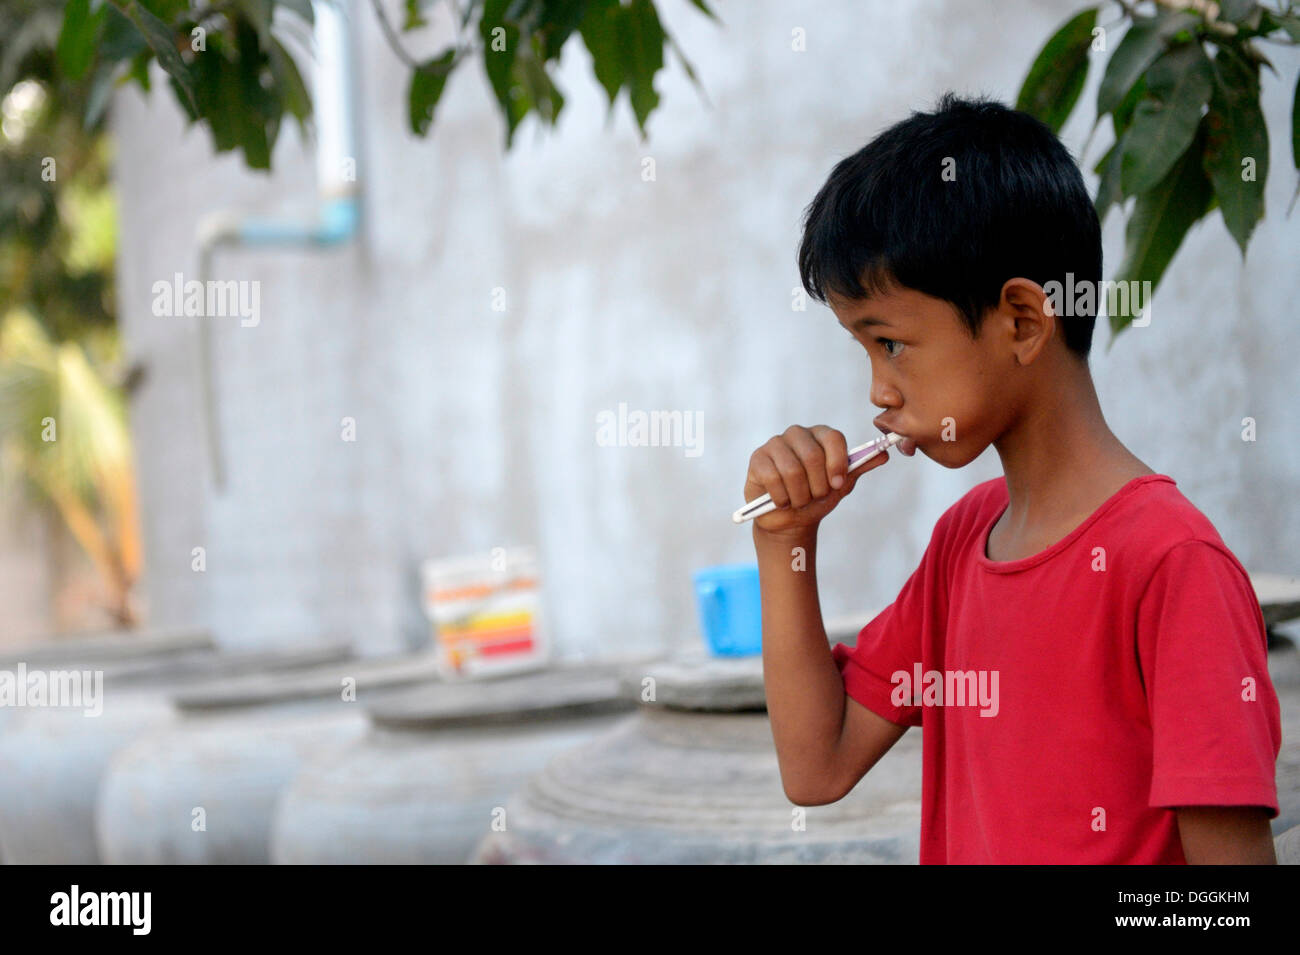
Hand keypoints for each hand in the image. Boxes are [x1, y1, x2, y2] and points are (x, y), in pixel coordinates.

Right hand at [742, 425, 888, 535]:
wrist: (790, 520)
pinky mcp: (757, 459)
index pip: (833, 437)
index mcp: (820, 435)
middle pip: (812, 456)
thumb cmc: (816, 498)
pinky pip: (773, 478)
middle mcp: (797, 434)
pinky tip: (781, 500)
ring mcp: (775, 444)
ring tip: (799, 501)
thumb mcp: (841, 484)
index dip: (837, 463)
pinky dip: (781, 498)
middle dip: (817, 486)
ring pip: (792, 470)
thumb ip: (859, 466)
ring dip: (799, 495)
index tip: (837, 485)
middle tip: (815, 497)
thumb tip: (884, 453)